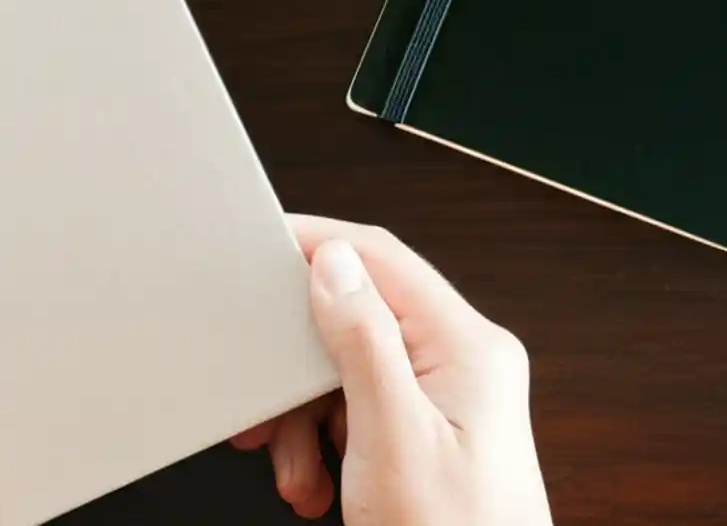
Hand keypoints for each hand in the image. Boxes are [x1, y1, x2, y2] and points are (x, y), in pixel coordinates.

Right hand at [233, 215, 552, 524]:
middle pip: (354, 321)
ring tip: (294, 469)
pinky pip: (357, 410)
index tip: (258, 246)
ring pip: (345, 372)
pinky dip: (322, 441)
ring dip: (304, 417)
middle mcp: (463, 363)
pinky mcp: (430, 431)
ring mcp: (448, 398)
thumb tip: (332, 262)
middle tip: (259, 401)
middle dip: (297, 366)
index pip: (381, 259)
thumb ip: (363, 341)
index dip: (315, 244)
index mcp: (468, 348)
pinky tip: (315, 481)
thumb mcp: (393, 438)